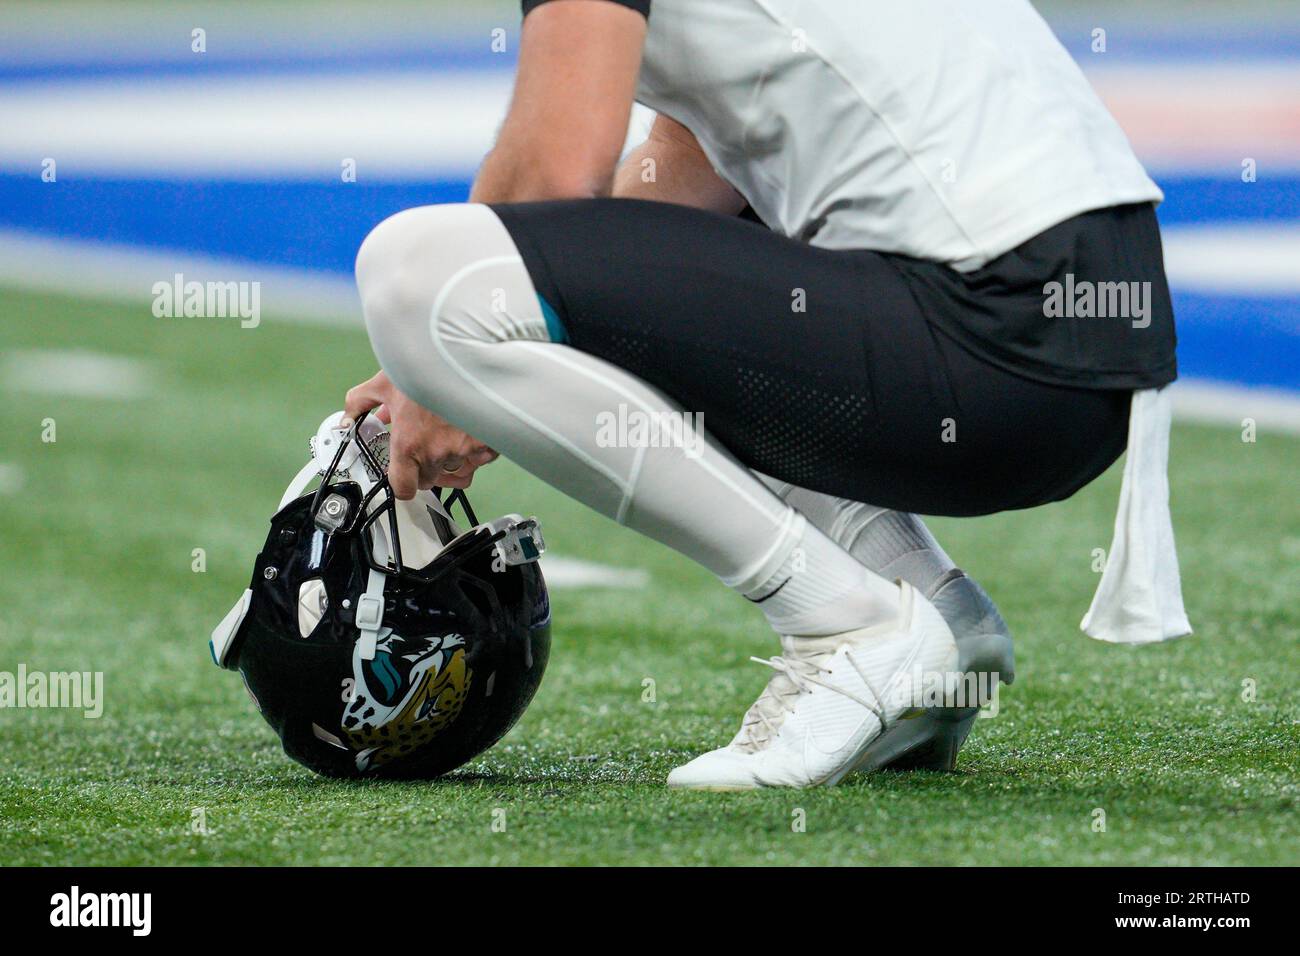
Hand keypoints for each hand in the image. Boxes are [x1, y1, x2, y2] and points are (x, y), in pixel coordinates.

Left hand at [344, 370, 498, 497]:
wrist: (461, 349)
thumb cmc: (425, 363)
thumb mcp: (384, 381)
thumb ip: (360, 403)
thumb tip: (348, 416)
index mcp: (409, 443)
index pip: (404, 488)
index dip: (401, 483)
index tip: (402, 475)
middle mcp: (438, 452)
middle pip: (429, 480)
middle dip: (424, 467)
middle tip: (423, 445)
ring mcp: (465, 449)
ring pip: (457, 470)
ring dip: (451, 459)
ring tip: (447, 436)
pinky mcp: (488, 442)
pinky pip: (481, 459)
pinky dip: (476, 449)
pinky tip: (470, 431)